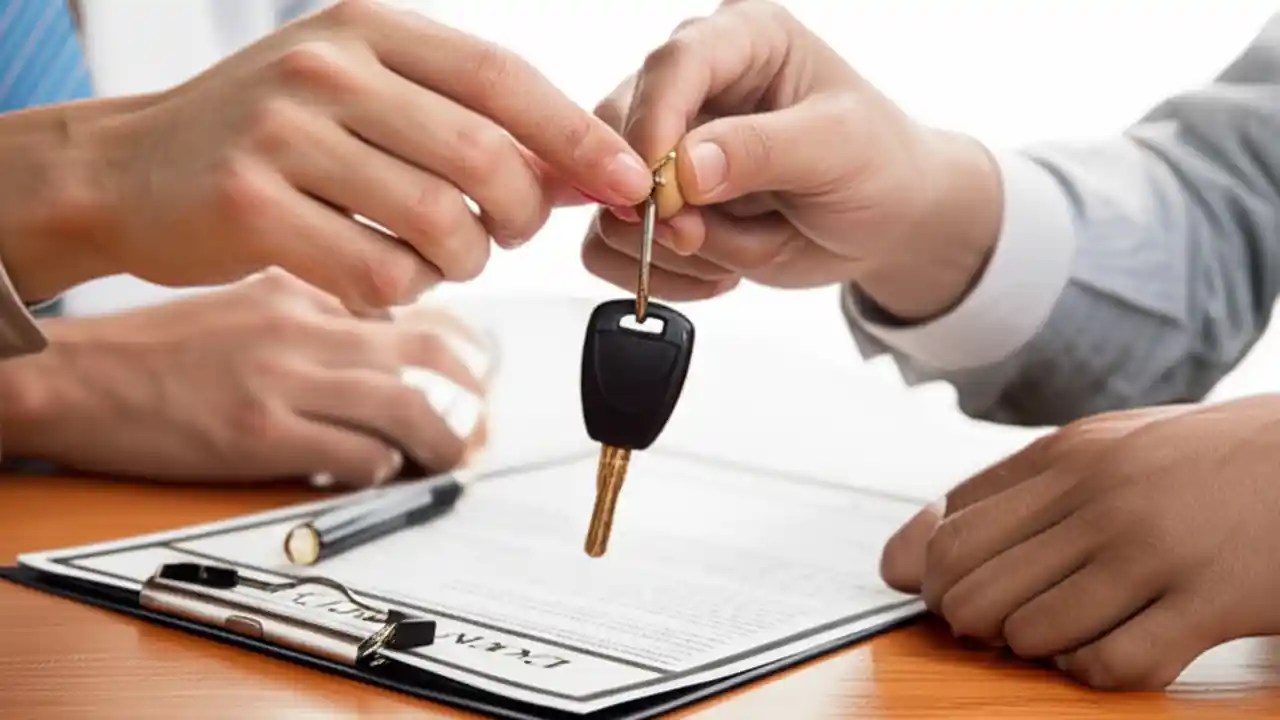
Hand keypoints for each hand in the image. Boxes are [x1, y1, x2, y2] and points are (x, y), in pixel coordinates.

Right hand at [0, 271, 489, 486]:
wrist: (73, 376)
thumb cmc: (155, 348)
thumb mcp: (245, 303)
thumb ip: (314, 316)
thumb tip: (380, 345)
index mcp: (298, 291)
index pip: (407, 308)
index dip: (454, 345)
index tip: (471, 369)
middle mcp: (301, 328)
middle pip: (425, 353)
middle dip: (470, 391)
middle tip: (480, 417)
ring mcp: (283, 382)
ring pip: (404, 408)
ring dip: (441, 441)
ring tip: (449, 460)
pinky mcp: (261, 436)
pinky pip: (355, 456)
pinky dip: (380, 470)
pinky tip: (374, 474)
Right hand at [7, 0, 650, 309]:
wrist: (127, 170)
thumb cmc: (268, 139)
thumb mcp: (363, 97)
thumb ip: (466, 122)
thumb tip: (582, 170)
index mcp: (367, 28)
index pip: (503, 77)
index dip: (576, 136)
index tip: (627, 180)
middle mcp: (326, 68)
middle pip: (483, 157)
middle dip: (519, 214)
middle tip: (507, 232)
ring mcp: (281, 133)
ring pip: (440, 222)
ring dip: (463, 259)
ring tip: (439, 255)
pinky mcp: (248, 204)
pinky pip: (379, 271)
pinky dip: (402, 290)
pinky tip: (383, 276)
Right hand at [582, 0, 1001, 319]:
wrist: (885, 223)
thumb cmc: (877, 167)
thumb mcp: (837, 149)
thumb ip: (761, 152)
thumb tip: (685, 169)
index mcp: (741, 40)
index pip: (674, 64)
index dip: (654, 121)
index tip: (657, 184)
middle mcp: (692, 86)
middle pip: (616, 128)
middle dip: (650, 197)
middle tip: (698, 234)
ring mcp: (667, 148)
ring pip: (609, 197)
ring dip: (666, 244)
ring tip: (736, 252)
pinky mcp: (656, 205)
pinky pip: (613, 246)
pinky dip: (659, 273)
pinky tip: (720, 271)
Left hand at [879, 398, 1279, 688]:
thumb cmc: (1205, 461)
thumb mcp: (1107, 449)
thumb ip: (1011, 494)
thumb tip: (899, 560)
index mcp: (1069, 455)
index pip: (950, 530)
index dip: (935, 579)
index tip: (955, 594)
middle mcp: (1100, 496)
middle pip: (970, 585)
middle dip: (969, 623)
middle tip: (1001, 626)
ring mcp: (1154, 548)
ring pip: (1030, 631)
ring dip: (1037, 648)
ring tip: (1068, 631)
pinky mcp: (1210, 600)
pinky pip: (1113, 663)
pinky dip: (1099, 671)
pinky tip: (1118, 649)